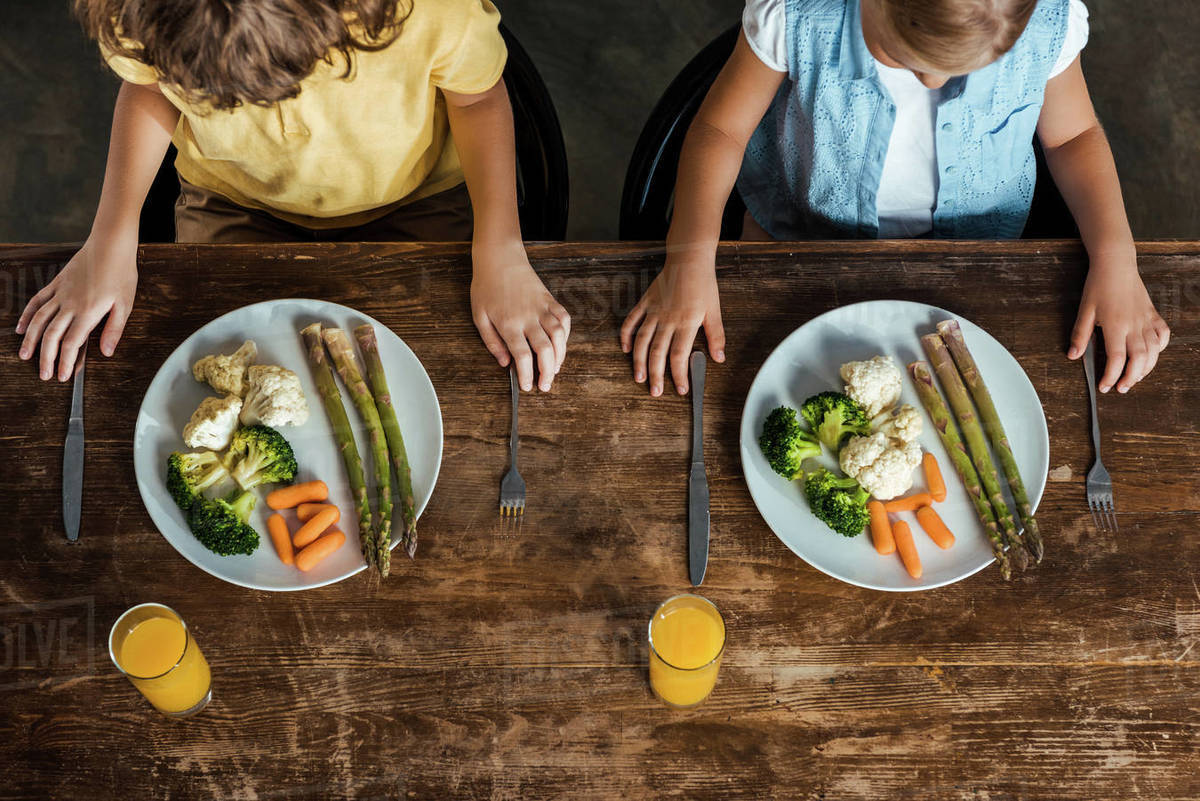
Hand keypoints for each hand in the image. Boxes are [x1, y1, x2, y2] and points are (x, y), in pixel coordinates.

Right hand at [16, 231, 137, 380]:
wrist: (110, 245)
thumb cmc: (121, 274)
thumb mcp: (125, 305)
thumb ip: (114, 330)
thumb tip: (106, 353)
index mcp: (89, 312)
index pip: (71, 343)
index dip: (64, 362)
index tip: (61, 376)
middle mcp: (70, 304)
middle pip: (52, 336)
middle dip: (46, 358)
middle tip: (43, 375)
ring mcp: (60, 293)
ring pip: (39, 320)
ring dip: (31, 340)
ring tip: (25, 356)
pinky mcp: (56, 283)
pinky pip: (37, 301)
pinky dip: (27, 315)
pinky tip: (22, 328)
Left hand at [471, 245, 569, 391]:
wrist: (500, 259)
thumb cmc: (486, 287)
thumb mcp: (479, 317)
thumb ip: (492, 342)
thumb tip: (504, 363)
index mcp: (508, 323)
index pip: (522, 355)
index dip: (527, 375)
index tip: (528, 386)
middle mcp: (528, 317)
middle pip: (544, 350)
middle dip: (547, 372)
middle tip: (545, 385)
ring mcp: (542, 307)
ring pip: (559, 336)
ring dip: (560, 356)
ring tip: (555, 369)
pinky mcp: (550, 300)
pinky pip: (564, 319)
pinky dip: (566, 335)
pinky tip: (561, 345)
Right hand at [620, 256, 724, 395]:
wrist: (688, 259)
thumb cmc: (703, 285)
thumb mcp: (714, 310)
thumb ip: (716, 336)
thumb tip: (718, 358)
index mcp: (686, 322)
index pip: (680, 355)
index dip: (679, 375)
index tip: (680, 389)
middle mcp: (667, 319)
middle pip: (658, 353)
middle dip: (656, 375)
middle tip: (655, 392)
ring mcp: (654, 311)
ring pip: (642, 341)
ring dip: (639, 361)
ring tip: (639, 378)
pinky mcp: (645, 302)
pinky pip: (631, 321)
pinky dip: (627, 336)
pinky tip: (627, 349)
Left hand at [1068, 249, 1168, 392]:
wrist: (1116, 264)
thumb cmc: (1098, 285)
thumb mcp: (1084, 310)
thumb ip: (1080, 335)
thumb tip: (1073, 355)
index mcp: (1116, 326)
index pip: (1116, 359)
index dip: (1110, 376)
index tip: (1104, 387)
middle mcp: (1135, 325)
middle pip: (1139, 360)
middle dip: (1131, 378)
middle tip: (1121, 388)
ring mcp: (1147, 320)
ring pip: (1153, 351)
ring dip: (1146, 369)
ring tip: (1134, 378)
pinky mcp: (1153, 314)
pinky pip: (1162, 335)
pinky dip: (1159, 348)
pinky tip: (1151, 355)